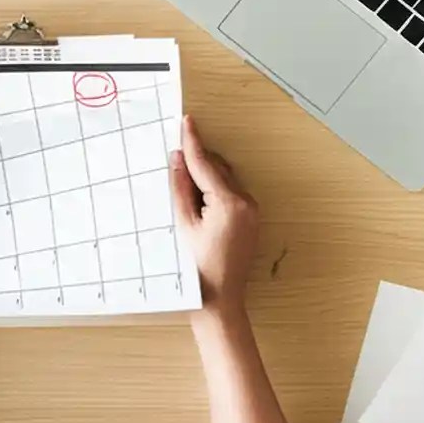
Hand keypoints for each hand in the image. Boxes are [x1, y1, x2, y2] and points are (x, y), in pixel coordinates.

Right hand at [171, 115, 258, 317]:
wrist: (220, 301)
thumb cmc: (198, 270)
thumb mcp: (184, 226)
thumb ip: (181, 189)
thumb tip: (178, 159)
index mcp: (229, 203)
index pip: (205, 164)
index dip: (192, 142)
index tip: (185, 121)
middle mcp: (246, 202)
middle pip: (217, 168)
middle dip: (196, 162)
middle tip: (172, 160)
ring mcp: (251, 210)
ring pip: (224, 179)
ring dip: (205, 176)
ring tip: (182, 188)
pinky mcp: (250, 218)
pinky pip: (230, 193)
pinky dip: (213, 190)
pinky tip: (196, 201)